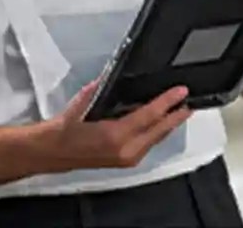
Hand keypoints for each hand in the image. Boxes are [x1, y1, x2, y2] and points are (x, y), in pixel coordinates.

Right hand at [43, 81, 192, 171]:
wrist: (53, 152)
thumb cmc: (65, 128)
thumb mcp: (84, 101)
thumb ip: (102, 89)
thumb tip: (116, 78)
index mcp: (115, 135)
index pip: (149, 115)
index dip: (168, 102)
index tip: (181, 91)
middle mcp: (126, 150)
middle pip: (160, 130)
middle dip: (176, 116)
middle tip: (189, 101)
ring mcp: (128, 159)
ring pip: (156, 139)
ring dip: (169, 124)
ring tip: (181, 110)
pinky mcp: (127, 163)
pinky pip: (149, 145)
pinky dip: (158, 132)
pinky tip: (162, 123)